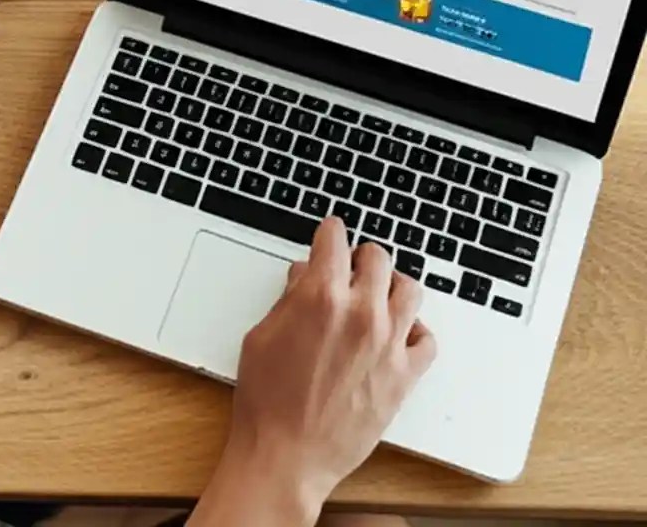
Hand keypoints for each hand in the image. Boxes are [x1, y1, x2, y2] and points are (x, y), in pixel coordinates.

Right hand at [190, 218, 435, 526]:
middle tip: (349, 267)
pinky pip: (428, 338)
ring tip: (376, 296)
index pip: (334, 240)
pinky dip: (415, 330)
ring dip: (391, 286)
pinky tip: (396, 334)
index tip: (329, 233)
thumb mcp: (261, 337)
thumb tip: (302, 278)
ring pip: (410, 289)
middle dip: (360, 257)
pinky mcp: (404, 375)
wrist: (286, 455)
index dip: (329, 232)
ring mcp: (388, 344)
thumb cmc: (266, 402)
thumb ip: (287, 300)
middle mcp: (360, 314)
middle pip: (377, 257)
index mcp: (319, 298)